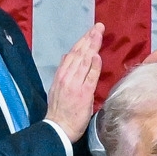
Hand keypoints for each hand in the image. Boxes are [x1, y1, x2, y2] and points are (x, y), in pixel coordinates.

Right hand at [43, 23, 103, 141]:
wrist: (58, 129)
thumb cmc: (60, 110)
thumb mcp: (57, 87)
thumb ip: (64, 71)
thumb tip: (67, 55)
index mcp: (61, 75)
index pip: (72, 54)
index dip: (82, 41)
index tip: (91, 31)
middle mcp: (66, 77)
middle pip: (79, 54)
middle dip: (89, 39)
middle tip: (98, 27)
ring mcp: (75, 85)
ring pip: (84, 62)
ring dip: (92, 47)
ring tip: (99, 34)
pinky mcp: (83, 94)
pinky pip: (90, 77)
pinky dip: (93, 66)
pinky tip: (97, 56)